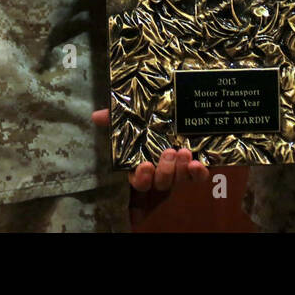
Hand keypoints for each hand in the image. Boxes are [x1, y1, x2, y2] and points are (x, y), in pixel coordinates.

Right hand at [92, 109, 210, 229]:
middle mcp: (161, 170)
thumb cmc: (153, 119)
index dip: (142, 177)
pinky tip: (198, 164)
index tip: (145, 166)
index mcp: (143, 163)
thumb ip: (116, 117)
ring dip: (180, 170)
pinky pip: (197, 177)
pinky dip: (198, 174)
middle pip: (161, 182)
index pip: (139, 180)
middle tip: (169, 152)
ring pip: (178, 180)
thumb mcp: (135, 116)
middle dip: (164, 171)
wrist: (182, 111)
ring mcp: (179, 170)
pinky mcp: (195, 167)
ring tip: (184, 152)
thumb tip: (96, 116)